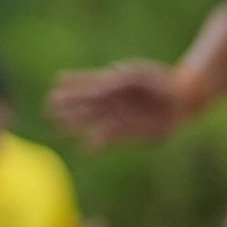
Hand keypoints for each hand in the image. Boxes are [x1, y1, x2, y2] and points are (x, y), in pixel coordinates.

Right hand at [50, 59, 191, 146]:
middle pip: (80, 104)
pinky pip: (105, 138)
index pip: (82, 84)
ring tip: (58, 130)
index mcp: (106, 83)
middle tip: (47, 111)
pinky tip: (87, 151)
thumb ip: (116, 80)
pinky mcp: (125, 131)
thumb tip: (97, 87)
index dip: (69, 85)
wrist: (179, 98)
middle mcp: (107, 100)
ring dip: (73, 126)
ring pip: (88, 121)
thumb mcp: (136, 74)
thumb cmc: (157, 80)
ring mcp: (115, 116)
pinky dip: (96, 144)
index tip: (55, 86)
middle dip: (64, 106)